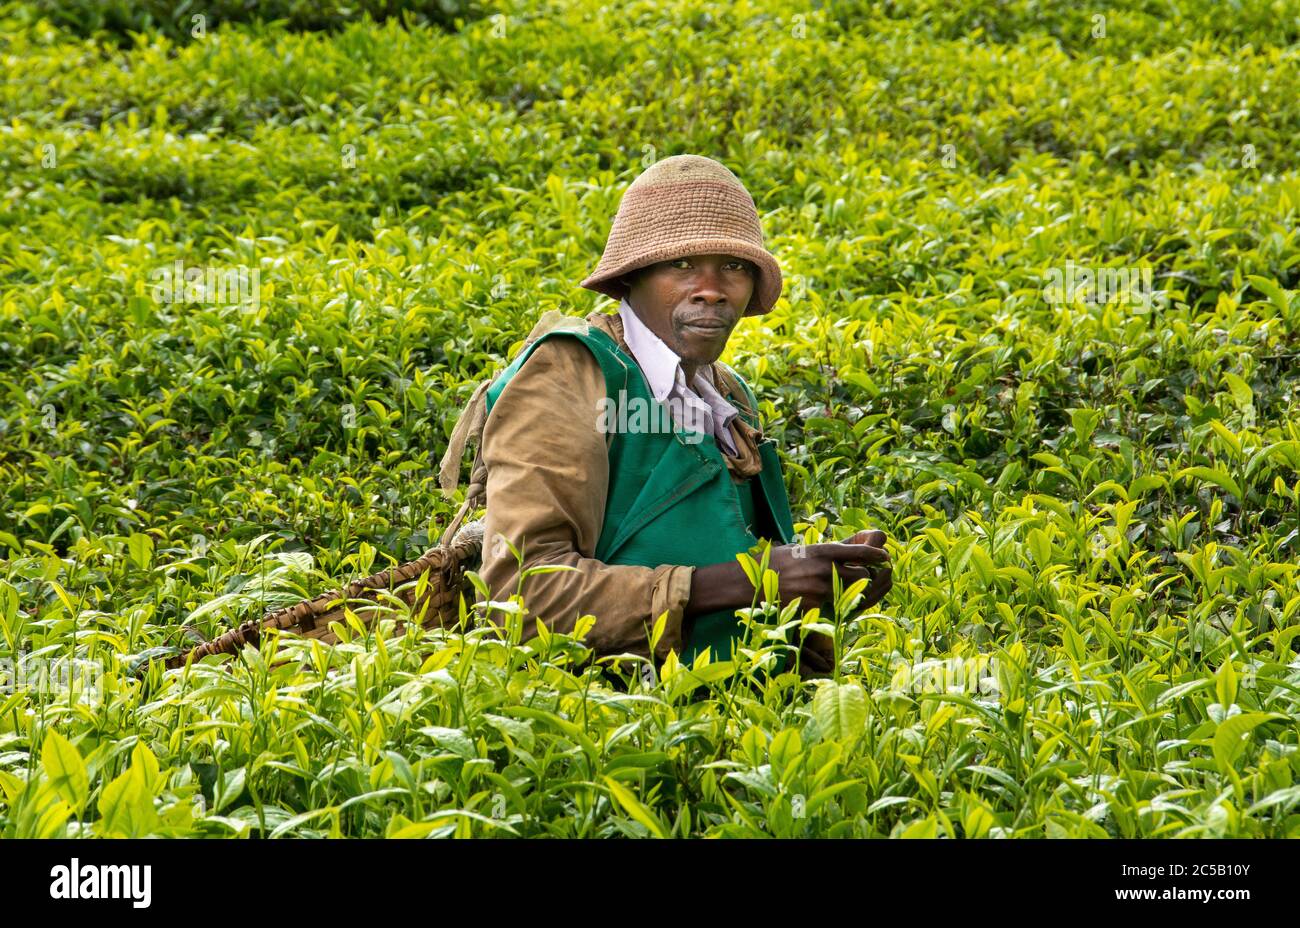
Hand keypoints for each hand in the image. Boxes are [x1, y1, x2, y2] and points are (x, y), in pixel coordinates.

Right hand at [765, 529, 891, 609]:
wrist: (750, 583)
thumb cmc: (777, 563)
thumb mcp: (802, 549)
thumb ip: (828, 550)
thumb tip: (853, 544)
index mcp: (822, 551)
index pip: (859, 552)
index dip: (876, 555)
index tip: (884, 556)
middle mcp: (824, 569)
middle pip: (861, 576)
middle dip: (862, 578)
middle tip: (857, 578)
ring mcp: (819, 590)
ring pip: (848, 594)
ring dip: (846, 593)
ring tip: (833, 590)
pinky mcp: (812, 607)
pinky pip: (830, 609)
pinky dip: (827, 607)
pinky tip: (815, 602)